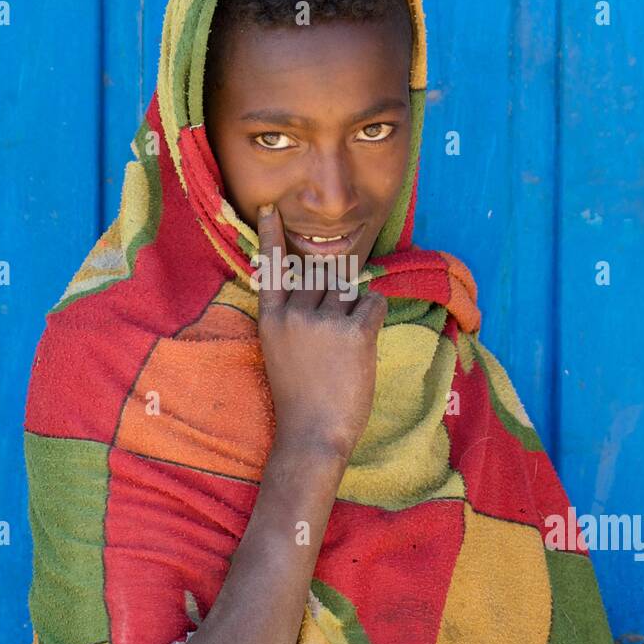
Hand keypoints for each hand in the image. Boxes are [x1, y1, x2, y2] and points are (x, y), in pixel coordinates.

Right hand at [254, 202, 387, 460]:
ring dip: (356, 307)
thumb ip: (295, 317)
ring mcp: (323, 321)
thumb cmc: (301, 398)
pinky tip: (363, 343)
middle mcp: (294, 313)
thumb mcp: (281, 351)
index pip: (271, 268)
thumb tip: (328, 286)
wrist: (311, 434)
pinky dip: (374, 316)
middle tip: (336, 330)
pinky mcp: (353, 332)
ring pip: (350, 288)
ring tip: (346, 345)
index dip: (271, 237)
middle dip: (337, 291)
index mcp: (272, 319)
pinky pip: (373, 303)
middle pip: (323, 275)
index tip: (270, 209)